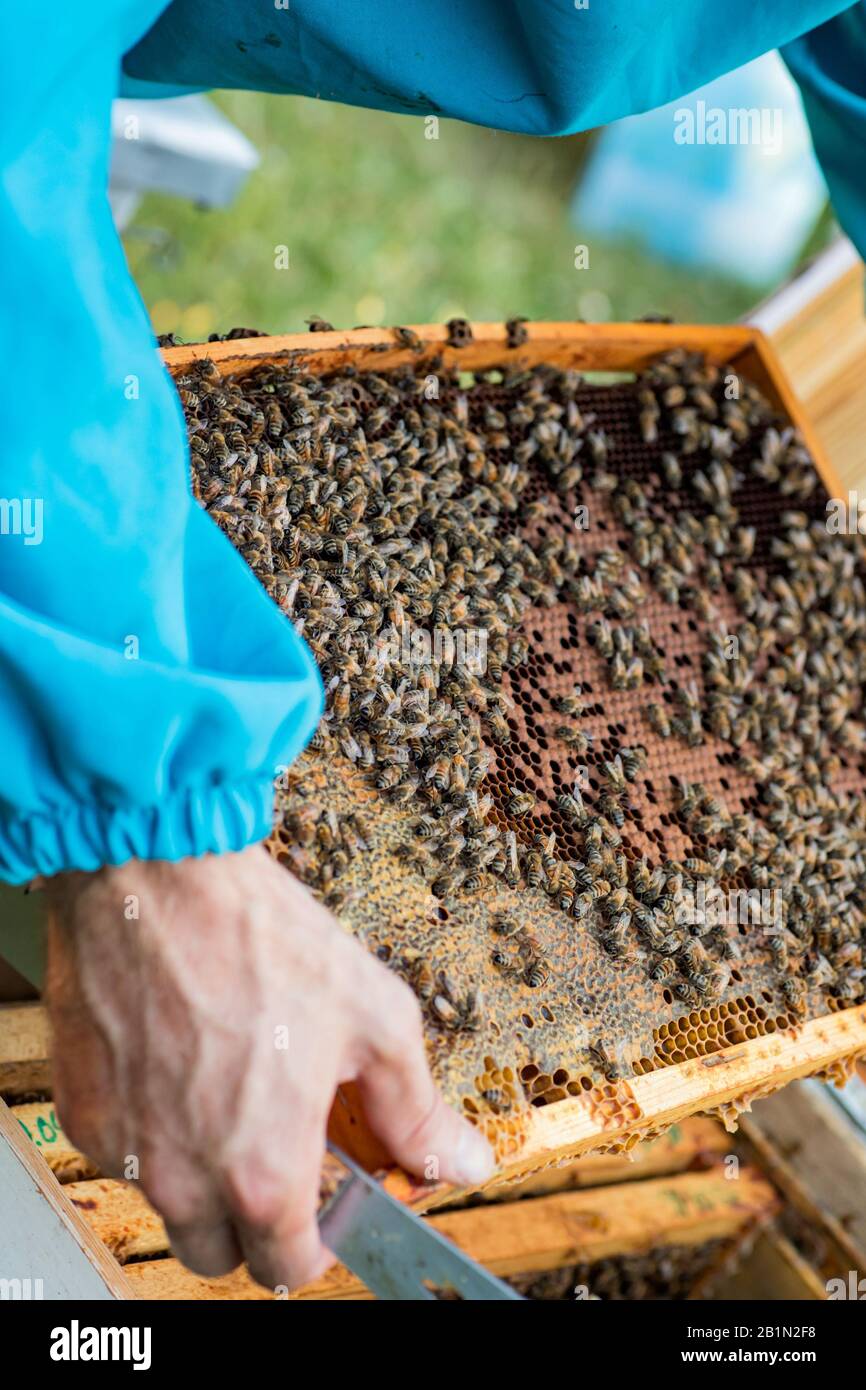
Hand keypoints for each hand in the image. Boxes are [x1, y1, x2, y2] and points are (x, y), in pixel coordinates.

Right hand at [43, 845, 492, 1288]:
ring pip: (170, 1205)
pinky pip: (126, 1153)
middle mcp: (187, 1178)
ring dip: (203, 1173)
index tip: (325, 1204)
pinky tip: (182, 1065)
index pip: (288, 1269)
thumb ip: (417, 1109)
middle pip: (221, 1254)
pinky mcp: (85, 1111)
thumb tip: (461, 1161)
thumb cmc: (261, 938)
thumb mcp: (374, 1018)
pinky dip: (154, 1131)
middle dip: (256, 1220)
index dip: (317, 1241)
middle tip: (279, 1148)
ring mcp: (129, 1148)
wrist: (155, 875)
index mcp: (264, 1173)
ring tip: (232, 1088)